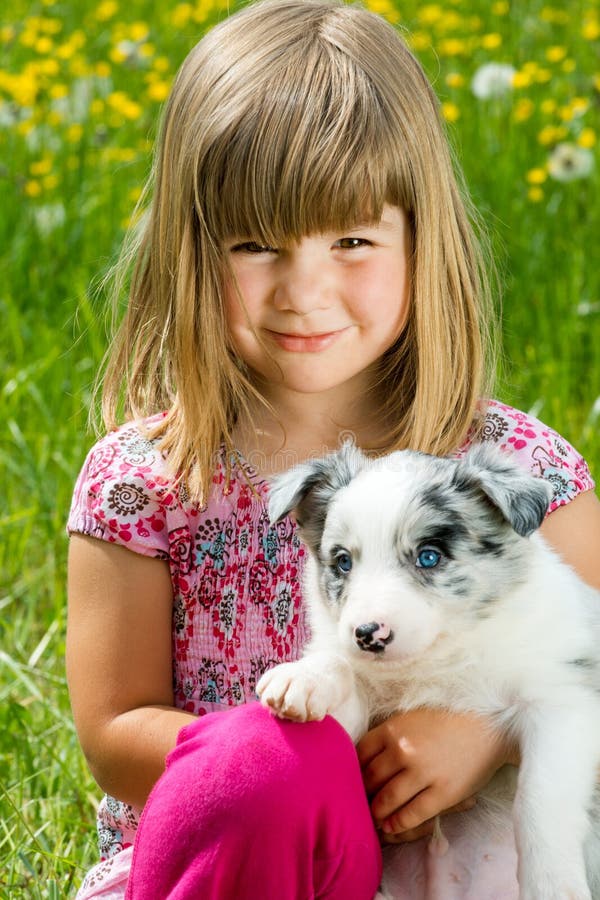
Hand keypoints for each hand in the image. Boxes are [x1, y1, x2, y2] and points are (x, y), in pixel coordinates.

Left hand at [356, 707, 516, 840]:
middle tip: (357, 804)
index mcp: (393, 729)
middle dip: (361, 794)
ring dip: (376, 812)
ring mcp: (423, 772)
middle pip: (370, 779)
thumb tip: (363, 758)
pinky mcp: (443, 792)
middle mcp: (403, 750)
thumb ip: (388, 735)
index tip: (350, 781)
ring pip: (387, 800)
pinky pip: (413, 814)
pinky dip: (398, 823)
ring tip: (373, 818)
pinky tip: (391, 826)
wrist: (490, 724)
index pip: (359, 755)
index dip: (352, 771)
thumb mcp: (410, 717)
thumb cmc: (447, 719)